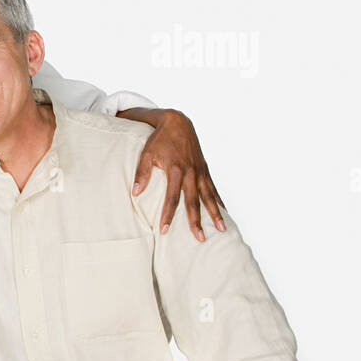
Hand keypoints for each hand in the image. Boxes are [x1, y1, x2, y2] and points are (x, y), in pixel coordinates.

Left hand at [129, 108, 225, 240]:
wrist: (178, 122)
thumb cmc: (159, 140)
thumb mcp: (146, 154)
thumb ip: (142, 173)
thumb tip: (135, 193)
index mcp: (176, 170)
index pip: (172, 197)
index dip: (168, 214)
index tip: (164, 230)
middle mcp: (191, 172)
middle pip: (194, 201)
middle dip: (196, 221)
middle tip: (199, 238)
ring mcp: (201, 171)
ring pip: (209, 196)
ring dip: (215, 214)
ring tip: (222, 230)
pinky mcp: (205, 170)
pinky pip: (213, 188)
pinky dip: (219, 201)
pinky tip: (224, 213)